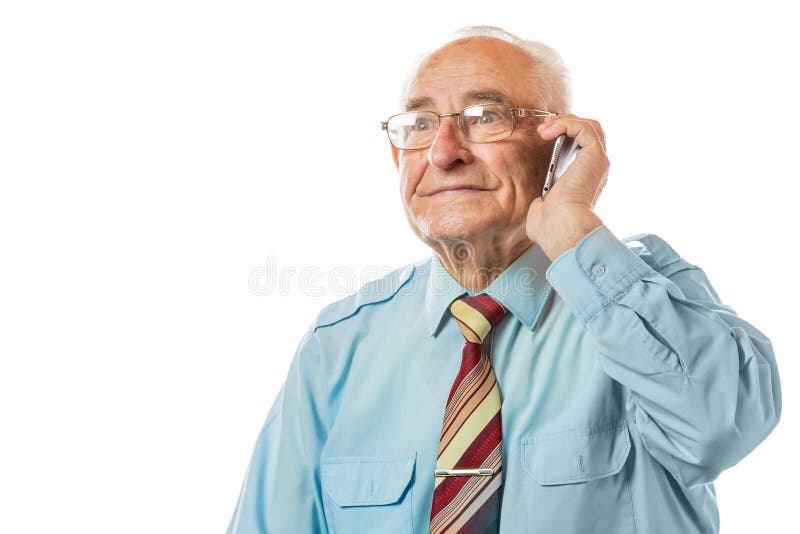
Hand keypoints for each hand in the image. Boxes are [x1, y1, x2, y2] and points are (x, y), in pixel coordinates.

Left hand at [526, 114, 608, 260]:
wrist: (561, 227)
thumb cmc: (551, 226)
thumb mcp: (543, 208)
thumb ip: (544, 201)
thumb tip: (539, 203)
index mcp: (586, 178)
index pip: (583, 146)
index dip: (566, 134)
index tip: (545, 135)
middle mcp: (596, 168)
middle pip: (589, 131)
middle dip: (566, 123)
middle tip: (544, 128)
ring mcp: (598, 162)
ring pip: (589, 126)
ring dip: (565, 122)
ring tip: (545, 129)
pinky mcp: (595, 156)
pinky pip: (585, 128)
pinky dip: (566, 124)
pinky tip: (548, 132)